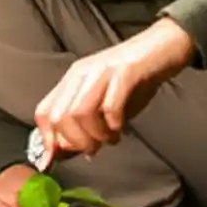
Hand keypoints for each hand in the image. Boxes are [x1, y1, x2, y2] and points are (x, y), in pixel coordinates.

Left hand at [34, 17, 194, 158]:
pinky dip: (113, 125)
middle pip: (59, 117)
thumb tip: (68, 151)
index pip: (43, 112)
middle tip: (94, 149)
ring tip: (110, 140)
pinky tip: (121, 128)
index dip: (47, 139)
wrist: (163, 47)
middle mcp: (82, 74)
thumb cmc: (134, 80)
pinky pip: (110, 106)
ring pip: (79, 113)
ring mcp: (102, 72)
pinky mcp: (125, 72)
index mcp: (72, 80)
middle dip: (74, 142)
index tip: (59, 159)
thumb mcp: (105, 102)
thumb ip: (87, 124)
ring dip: (94, 136)